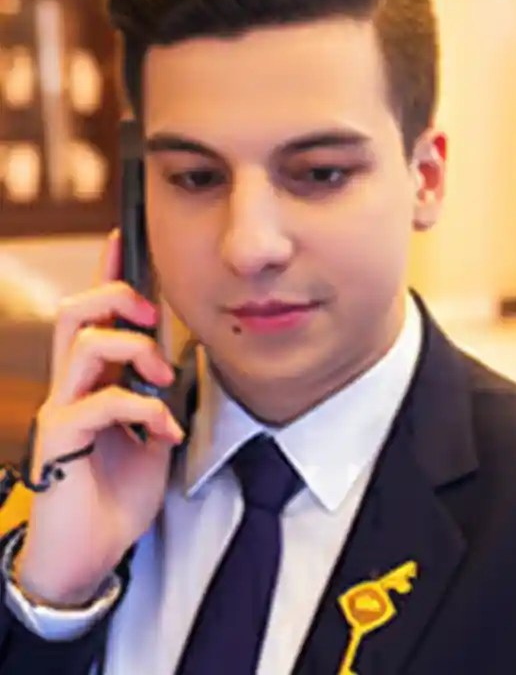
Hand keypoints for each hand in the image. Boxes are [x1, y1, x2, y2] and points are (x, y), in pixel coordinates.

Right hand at [14, 230, 183, 606]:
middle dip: (118, 297)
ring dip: (136, 351)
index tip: (124, 236)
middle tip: (154, 317)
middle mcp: (71, 387)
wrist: (89, 553)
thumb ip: (160, 396)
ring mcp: (62, 410)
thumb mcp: (153, 434)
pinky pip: (99, 401)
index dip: (108, 274)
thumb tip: (181, 361)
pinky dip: (143, 409)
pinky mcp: (60, 440)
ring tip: (163, 381)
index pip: (96, 316)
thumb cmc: (117, 494)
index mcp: (95, 381)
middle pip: (76, 312)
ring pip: (85, 344)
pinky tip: (163, 433)